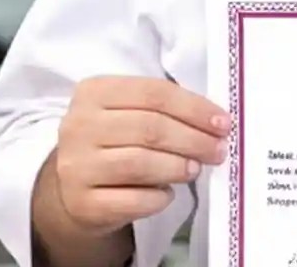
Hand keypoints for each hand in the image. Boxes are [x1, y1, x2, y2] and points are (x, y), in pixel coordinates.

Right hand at [53, 76, 230, 235]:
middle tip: (218, 150)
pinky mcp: (83, 204)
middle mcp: (78, 126)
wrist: (73, 188)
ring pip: (140, 164)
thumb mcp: (129, 112)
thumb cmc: (114, 141)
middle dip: (193, 140)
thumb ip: (165, 109)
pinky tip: (167, 193)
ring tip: (195, 169)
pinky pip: (133, 200)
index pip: (153, 93)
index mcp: (94, 92)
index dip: (194, 108)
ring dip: (178, 167)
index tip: (223, 123)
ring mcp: (76, 166)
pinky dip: (159, 198)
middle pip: (150, 128)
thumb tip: (216, 122)